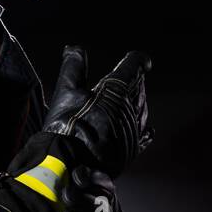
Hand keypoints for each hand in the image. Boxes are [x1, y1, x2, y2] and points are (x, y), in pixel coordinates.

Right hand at [41, 46, 153, 178]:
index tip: (137, 59)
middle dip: (133, 81)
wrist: (72, 164)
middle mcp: (133, 106)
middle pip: (140, 86)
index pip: (135, 65)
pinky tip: (142, 127)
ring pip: (142, 107)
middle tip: (123, 80)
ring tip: (124, 102)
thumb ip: (74, 66)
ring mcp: (136, 127)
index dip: (137, 60)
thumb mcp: (66, 90)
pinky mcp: (134, 147)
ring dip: (135, 101)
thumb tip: (75, 48)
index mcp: (119, 88)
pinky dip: (143, 125)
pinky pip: (145, 132)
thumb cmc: (67, 125)